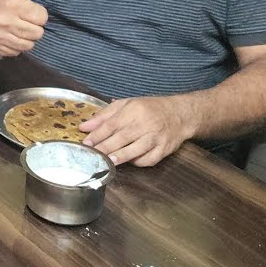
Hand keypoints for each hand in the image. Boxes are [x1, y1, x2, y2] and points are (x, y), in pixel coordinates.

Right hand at [0, 0, 48, 56]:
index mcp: (13, 4)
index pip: (42, 17)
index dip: (39, 12)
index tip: (30, 6)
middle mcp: (4, 22)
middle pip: (37, 33)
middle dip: (34, 25)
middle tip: (25, 16)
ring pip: (28, 45)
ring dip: (26, 36)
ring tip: (19, 25)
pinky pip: (16, 52)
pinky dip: (16, 44)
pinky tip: (11, 33)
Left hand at [79, 96, 194, 166]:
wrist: (180, 114)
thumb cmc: (150, 108)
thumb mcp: (127, 104)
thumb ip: (104, 115)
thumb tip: (85, 127)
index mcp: (135, 110)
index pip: (112, 124)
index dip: (98, 134)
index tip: (86, 143)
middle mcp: (146, 123)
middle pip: (122, 138)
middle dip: (105, 148)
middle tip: (92, 155)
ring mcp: (156, 137)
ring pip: (136, 149)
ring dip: (121, 157)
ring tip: (107, 162)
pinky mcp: (164, 149)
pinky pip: (149, 159)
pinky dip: (138, 162)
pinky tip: (128, 162)